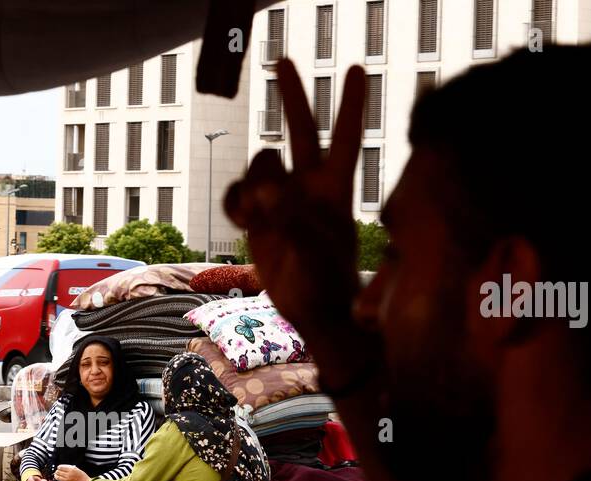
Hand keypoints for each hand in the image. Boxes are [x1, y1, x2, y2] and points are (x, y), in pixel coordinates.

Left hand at [52, 465, 87, 480]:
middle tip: (57, 472)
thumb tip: (65, 468)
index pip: (61, 467)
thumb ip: (71, 468)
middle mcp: (69, 475)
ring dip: (56, 476)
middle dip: (57, 471)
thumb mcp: (78, 469)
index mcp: (71, 470)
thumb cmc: (83, 477)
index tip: (59, 468)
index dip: (59, 467)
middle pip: (58, 472)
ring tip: (56, 476)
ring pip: (58, 477)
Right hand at [224, 61, 378, 385]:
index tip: (354, 68)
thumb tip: (260, 194)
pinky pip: (238, 193)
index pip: (346, 136)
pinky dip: (235, 204)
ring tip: (259, 215)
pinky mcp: (258, 216)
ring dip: (254, 184)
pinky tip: (243, 222)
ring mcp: (282, 199)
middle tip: (282, 61)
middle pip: (302, 129)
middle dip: (293, 96)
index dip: (349, 102)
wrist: (312, 309)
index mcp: (334, 188)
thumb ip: (286, 214)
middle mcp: (308, 186)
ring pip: (260, 164)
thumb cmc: (325, 280)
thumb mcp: (313, 246)